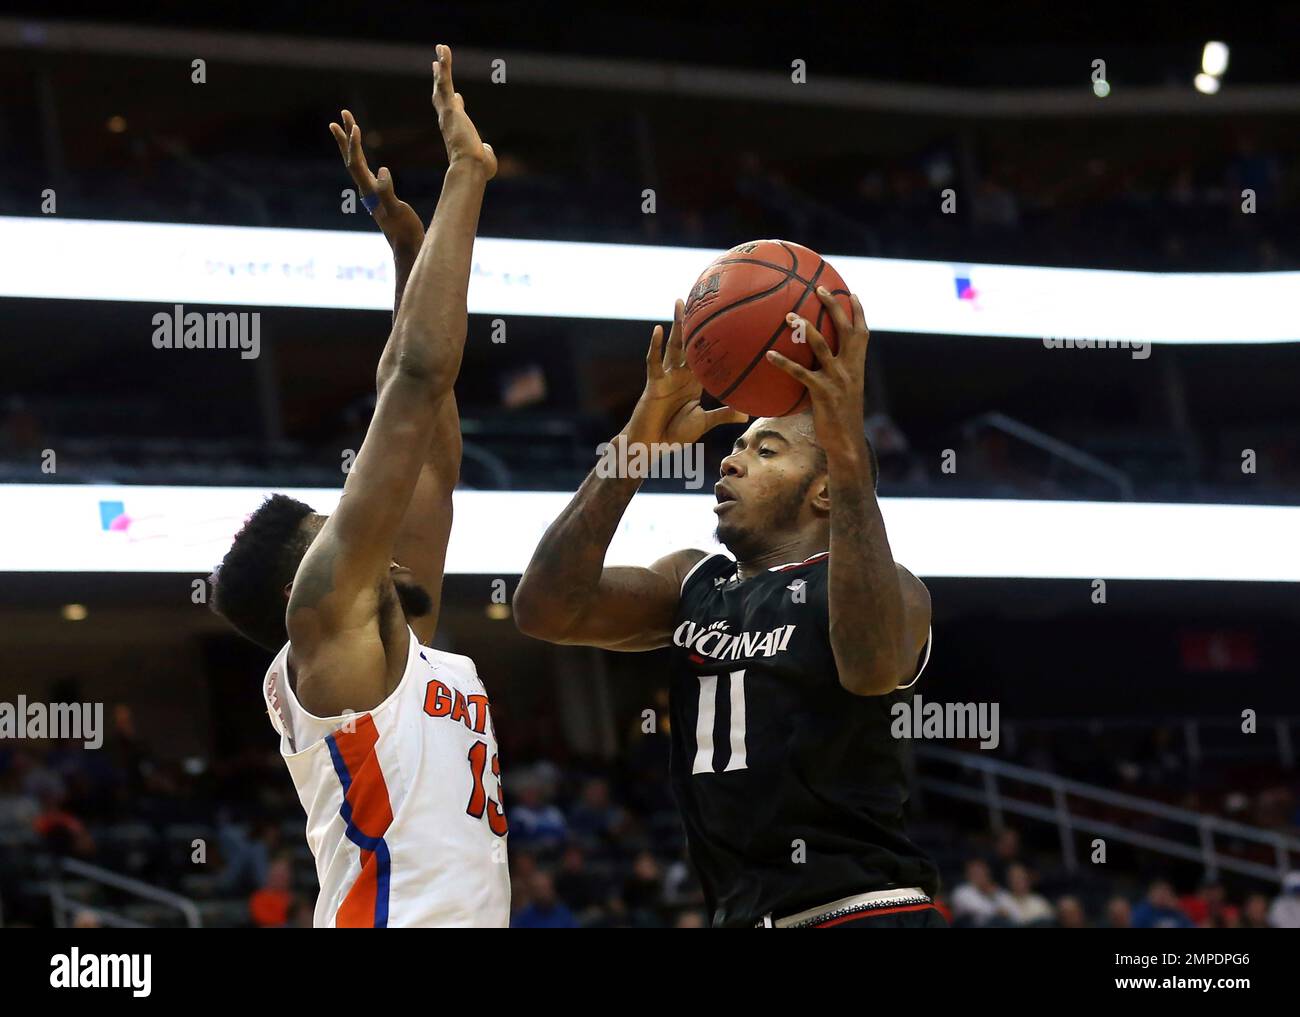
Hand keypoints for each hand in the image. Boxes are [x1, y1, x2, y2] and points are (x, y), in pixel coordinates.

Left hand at [329, 109, 424, 254]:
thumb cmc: (404, 230)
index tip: (354, 125)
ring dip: (351, 144)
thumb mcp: (397, 210)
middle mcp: (366, 190)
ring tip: (349, 126)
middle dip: (346, 136)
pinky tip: (363, 156)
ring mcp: (371, 192)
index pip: (355, 163)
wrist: (407, 247)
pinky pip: (365, 170)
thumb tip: (381, 171)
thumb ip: (387, 191)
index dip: (353, 144)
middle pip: (350, 158)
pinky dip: (362, 156)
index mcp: (369, 191)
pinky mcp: (378, 195)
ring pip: (356, 163)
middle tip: (342, 114)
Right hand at [432, 44, 496, 178]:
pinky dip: (444, 65)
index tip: (457, 96)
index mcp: (457, 132)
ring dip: (441, 67)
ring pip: (441, 85)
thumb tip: (487, 148)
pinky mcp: (450, 107)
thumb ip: (486, 151)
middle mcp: (448, 121)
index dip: (455, 104)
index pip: (454, 114)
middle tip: (437, 66)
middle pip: (442, 96)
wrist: (471, 168)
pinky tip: (443, 50)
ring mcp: (447, 113)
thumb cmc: (479, 169)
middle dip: (440, 81)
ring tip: (441, 49)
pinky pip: (445, 81)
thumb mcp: (485, 158)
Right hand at [626, 299, 746, 447]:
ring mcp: (666, 376)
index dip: (711, 337)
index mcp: (693, 381)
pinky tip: (658, 329)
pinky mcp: (654, 383)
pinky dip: (655, 346)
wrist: (653, 445)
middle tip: (699, 298)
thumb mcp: (703, 423)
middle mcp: (680, 374)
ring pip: (672, 346)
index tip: (720, 319)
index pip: (704, 354)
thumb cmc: (675, 434)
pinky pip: (654, 361)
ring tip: (679, 302)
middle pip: (688, 343)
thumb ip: (722, 415)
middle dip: (692, 322)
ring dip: (675, 324)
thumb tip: (746, 415)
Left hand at [765, 288, 869, 457]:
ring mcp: (837, 379)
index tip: (851, 293)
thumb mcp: (842, 394)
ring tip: (789, 315)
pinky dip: (784, 362)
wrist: (846, 443)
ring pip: (822, 345)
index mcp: (857, 366)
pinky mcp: (822, 392)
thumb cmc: (840, 420)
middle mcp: (850, 368)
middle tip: (820, 288)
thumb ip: (832, 376)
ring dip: (805, 328)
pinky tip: (769, 355)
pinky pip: (800, 373)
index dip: (858, 312)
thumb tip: (812, 366)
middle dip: (834, 306)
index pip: (862, 333)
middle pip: (845, 329)